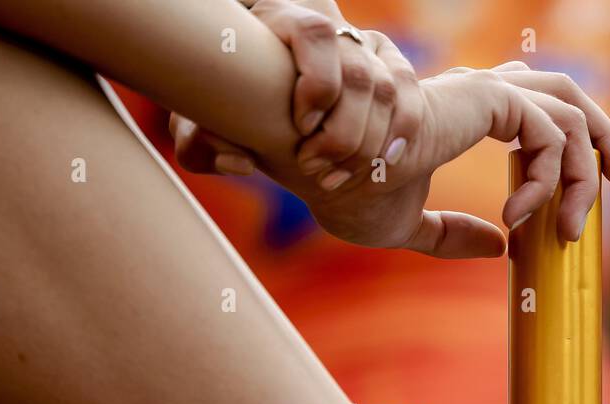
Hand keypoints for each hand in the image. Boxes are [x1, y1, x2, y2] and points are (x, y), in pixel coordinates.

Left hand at [171, 0, 419, 186]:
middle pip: (357, 69)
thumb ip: (198, 142)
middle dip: (342, 130)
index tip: (300, 126)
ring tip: (336, 177)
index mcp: (279, 20)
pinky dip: (401, 138)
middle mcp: (328, 29)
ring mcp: (362, 47)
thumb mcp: (199, 123)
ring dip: (368, 143)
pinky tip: (381, 167)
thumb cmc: (220, 109)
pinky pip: (411, 100)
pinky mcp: (387, 68)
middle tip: (313, 166)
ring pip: (387, 88)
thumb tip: (237, 162)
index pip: (315, 34)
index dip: (315, 82)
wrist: (256, 102)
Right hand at [300, 62, 609, 257]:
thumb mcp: (407, 227)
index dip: (571, 145)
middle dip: (607, 136)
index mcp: (465, 113)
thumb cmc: (348, 189)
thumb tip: (500, 249)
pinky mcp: (487, 98)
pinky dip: (549, 177)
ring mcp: (485, 91)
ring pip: (572, 115)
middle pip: (571, 95)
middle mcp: (481, 94)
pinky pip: (549, 133)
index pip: (536, 111)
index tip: (586, 194)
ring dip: (585, 172)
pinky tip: (520, 216)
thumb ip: (452, 235)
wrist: (321, 167)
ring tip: (567, 231)